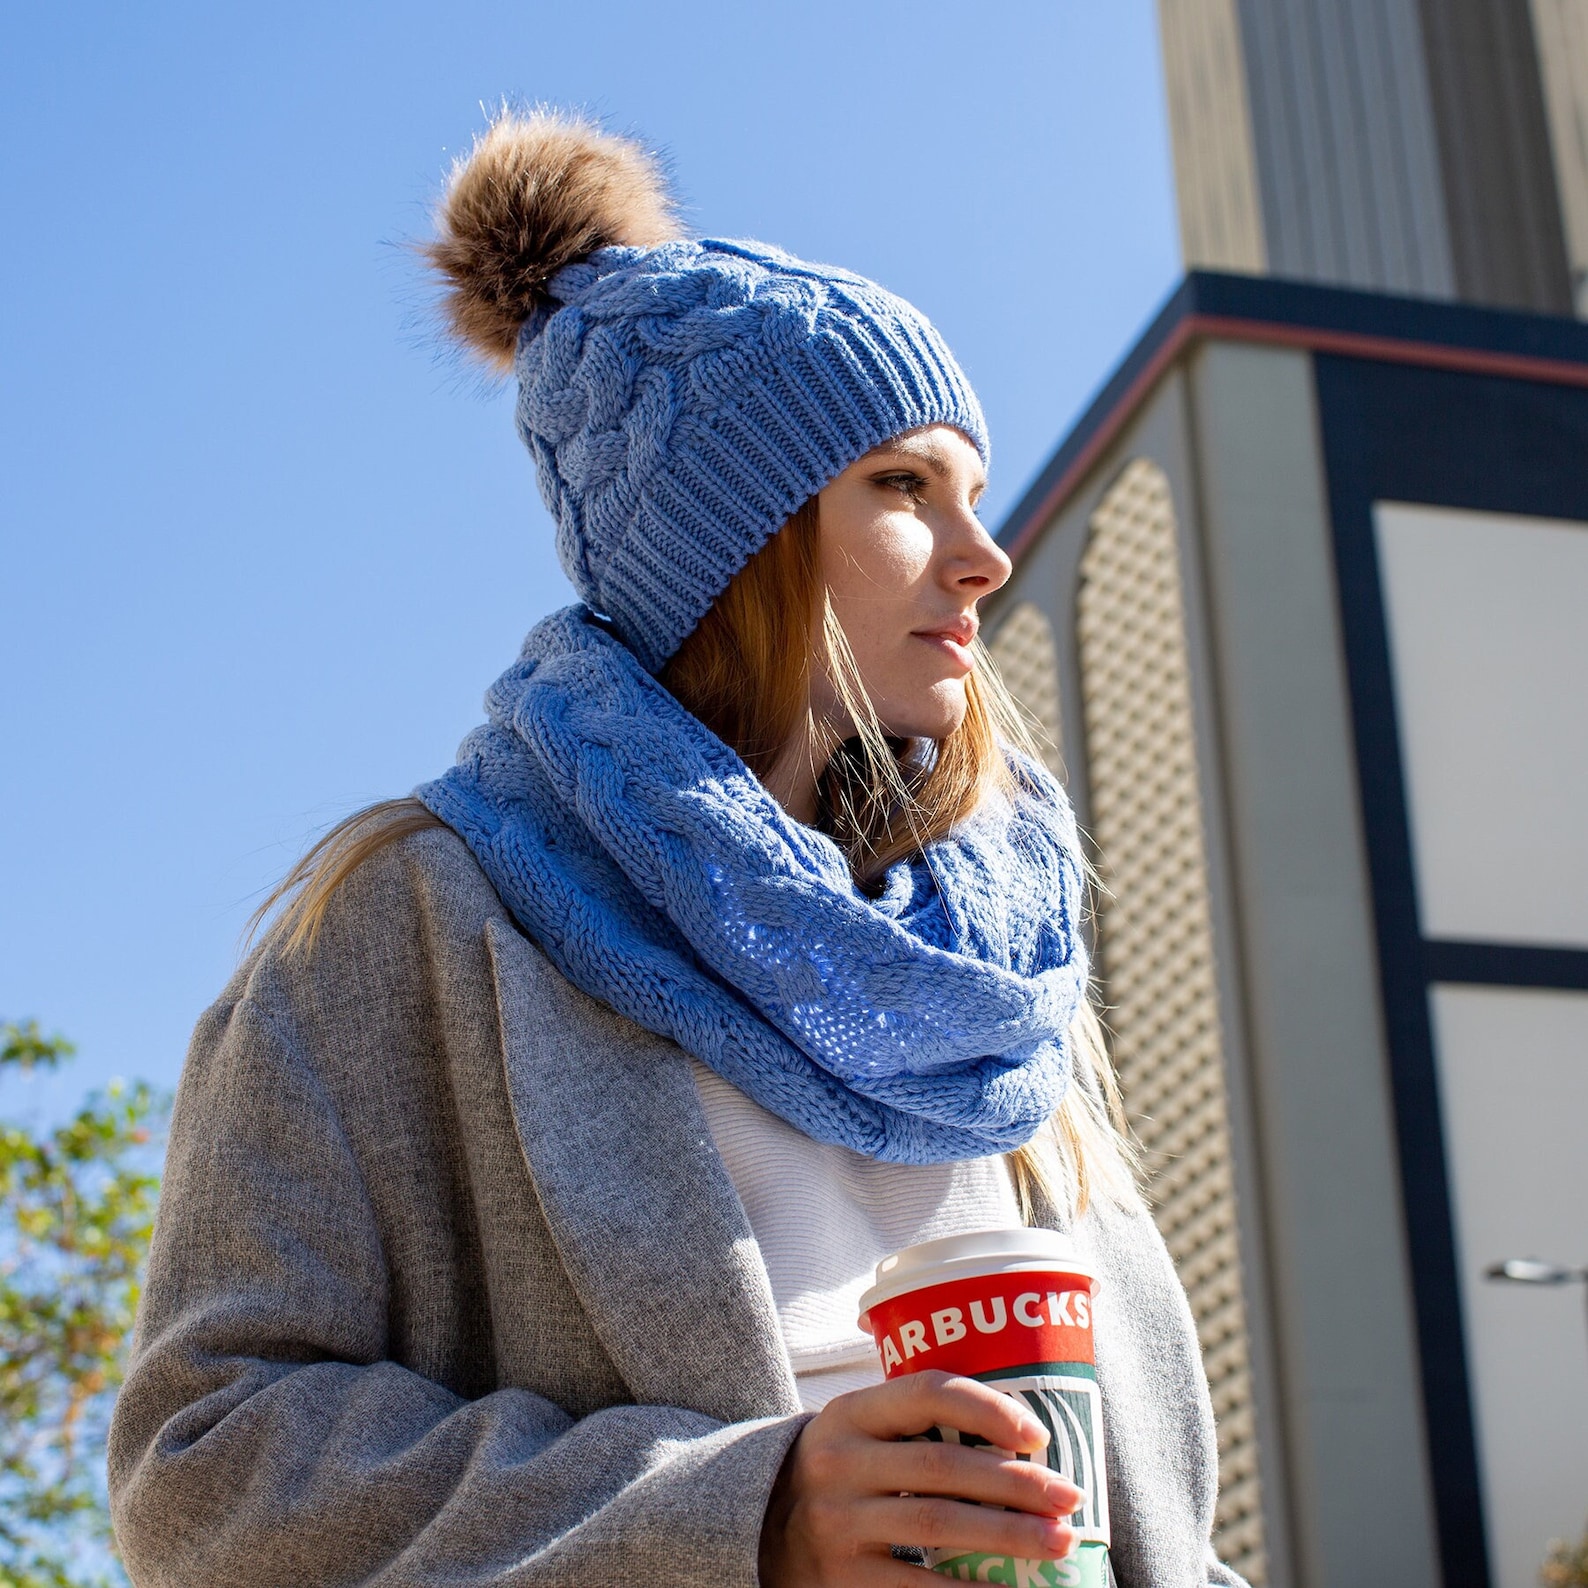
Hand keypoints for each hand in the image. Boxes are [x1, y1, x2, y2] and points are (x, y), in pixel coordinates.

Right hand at [758, 1369, 1083, 1585]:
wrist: (761, 1526)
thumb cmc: (844, 1470)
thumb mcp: (861, 1431)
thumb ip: (917, 1424)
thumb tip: (1025, 1440)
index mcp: (852, 1413)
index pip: (925, 1393)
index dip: (987, 1409)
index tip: (1039, 1434)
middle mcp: (840, 1463)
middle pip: (942, 1467)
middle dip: (1015, 1484)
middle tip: (1068, 1497)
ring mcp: (838, 1523)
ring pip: (937, 1526)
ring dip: (1008, 1535)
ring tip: (1058, 1543)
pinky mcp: (844, 1578)